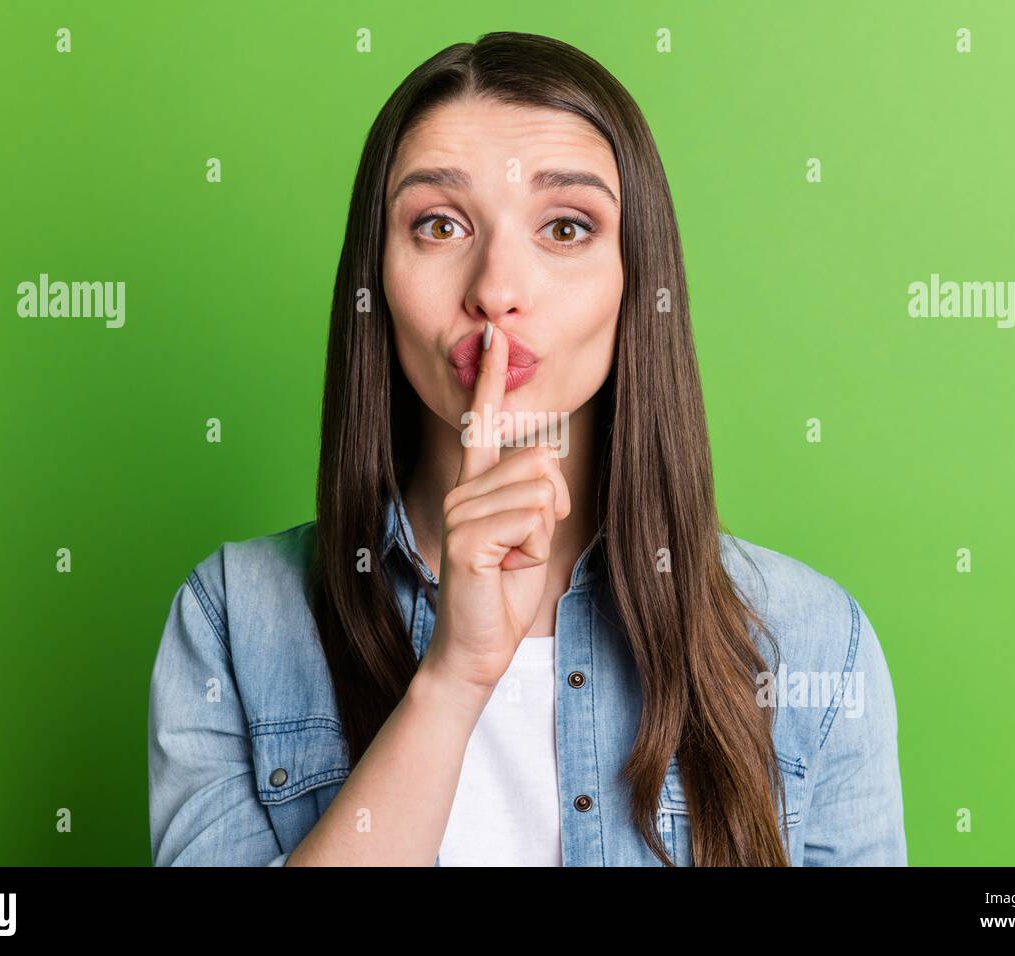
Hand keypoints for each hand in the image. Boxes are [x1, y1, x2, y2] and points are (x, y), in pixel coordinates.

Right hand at [420, 322, 571, 693]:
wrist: (477, 646)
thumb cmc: (505, 590)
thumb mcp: (530, 532)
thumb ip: (536, 491)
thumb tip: (549, 455)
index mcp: (475, 484)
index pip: (482, 421)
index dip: (491, 378)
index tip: (495, 337)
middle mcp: (462, 490)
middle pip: (541, 461)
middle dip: (554, 507)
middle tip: (524, 546)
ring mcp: (460, 512)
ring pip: (542, 491)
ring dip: (544, 534)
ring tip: (513, 561)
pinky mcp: (468, 538)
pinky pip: (531, 519)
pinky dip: (534, 549)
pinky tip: (507, 570)